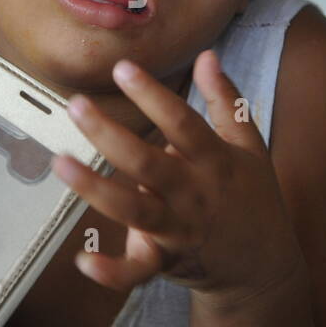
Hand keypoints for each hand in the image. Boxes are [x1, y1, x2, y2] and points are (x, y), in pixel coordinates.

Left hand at [53, 51, 304, 307]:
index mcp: (215, 161)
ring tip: (60, 162)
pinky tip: (82, 259)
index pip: (182, 122)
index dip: (152, 95)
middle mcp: (195, 194)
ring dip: (94, 188)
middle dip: (110, 134)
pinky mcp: (165, 261)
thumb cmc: (252, 197)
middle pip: (148, 163)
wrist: (264, 268)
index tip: (122, 67)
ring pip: (133, 210)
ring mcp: (179, 230)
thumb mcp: (249, 145)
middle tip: (76, 105)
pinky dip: (110, 271)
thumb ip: (226, 100)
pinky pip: (136, 271)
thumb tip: (208, 55)